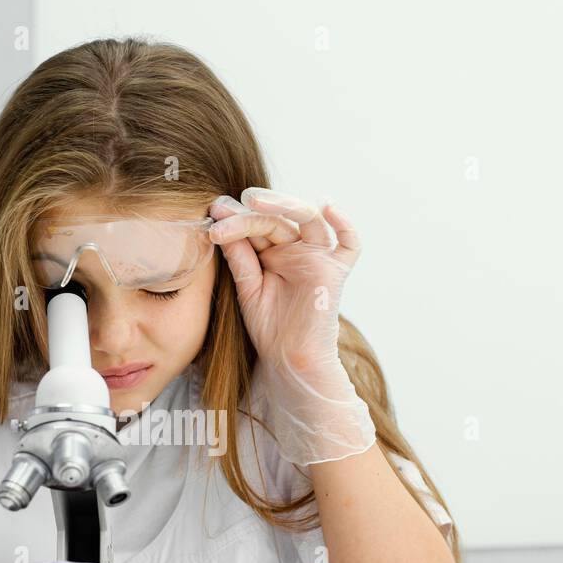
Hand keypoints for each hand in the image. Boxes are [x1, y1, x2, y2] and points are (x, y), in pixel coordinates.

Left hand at [208, 188, 374, 464]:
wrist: (288, 360)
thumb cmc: (269, 328)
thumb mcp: (247, 288)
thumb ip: (240, 257)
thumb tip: (222, 221)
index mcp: (274, 251)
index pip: (257, 225)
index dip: (235, 219)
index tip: (212, 216)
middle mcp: (297, 249)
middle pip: (278, 219)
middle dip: (250, 212)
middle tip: (225, 208)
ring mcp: (317, 258)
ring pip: (308, 219)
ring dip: (283, 205)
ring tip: (253, 202)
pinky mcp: (334, 272)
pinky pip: (350, 244)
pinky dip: (345, 224)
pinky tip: (328, 207)